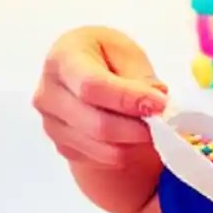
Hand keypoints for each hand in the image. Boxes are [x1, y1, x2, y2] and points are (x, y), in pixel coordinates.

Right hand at [34, 26, 168, 168]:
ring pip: (100, 146)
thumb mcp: (125, 53)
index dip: (128, 99)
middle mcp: (48, 93)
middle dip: (137, 127)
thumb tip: (156, 105)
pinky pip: (99, 159)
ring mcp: (51, 123)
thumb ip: (139, 77)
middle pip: (96, 124)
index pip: (92, 86)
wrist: (84, 74)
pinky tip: (132, 135)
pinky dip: (124, 152)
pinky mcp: (62, 145)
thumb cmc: (105, 57)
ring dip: (134, 142)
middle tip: (163, 121)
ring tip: (151, 127)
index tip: (160, 104)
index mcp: (62, 59)